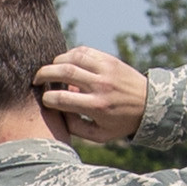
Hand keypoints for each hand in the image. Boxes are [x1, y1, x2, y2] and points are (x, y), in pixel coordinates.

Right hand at [34, 46, 148, 140]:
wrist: (150, 104)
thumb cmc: (121, 122)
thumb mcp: (100, 135)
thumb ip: (76, 127)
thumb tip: (56, 113)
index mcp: (97, 106)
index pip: (62, 98)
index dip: (47, 98)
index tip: (45, 99)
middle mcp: (100, 85)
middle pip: (64, 72)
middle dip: (44, 74)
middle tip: (36, 79)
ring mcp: (105, 69)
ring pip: (72, 57)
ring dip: (55, 62)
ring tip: (50, 70)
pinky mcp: (109, 59)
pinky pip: (83, 51)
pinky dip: (69, 54)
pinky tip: (65, 62)